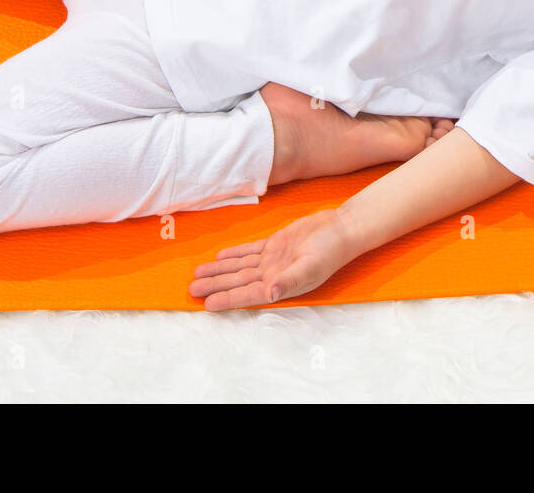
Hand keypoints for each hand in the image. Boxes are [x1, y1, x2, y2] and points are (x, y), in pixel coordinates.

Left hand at [188, 208, 357, 309]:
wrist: (341, 229)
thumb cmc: (330, 251)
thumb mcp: (311, 267)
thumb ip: (289, 281)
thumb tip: (271, 293)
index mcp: (280, 285)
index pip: (247, 294)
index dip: (227, 299)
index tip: (207, 304)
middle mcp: (273, 275)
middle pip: (238, 281)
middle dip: (215, 285)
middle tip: (191, 290)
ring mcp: (273, 260)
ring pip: (240, 267)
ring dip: (219, 271)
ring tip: (198, 275)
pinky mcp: (275, 245)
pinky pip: (250, 251)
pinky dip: (235, 254)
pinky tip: (220, 256)